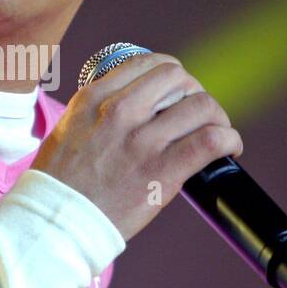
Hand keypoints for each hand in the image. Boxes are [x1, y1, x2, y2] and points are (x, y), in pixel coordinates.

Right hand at [30, 52, 241, 242]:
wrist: (57, 223)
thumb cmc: (61, 183)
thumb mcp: (69, 128)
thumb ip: (99, 110)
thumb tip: (137, 103)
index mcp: (94, 98)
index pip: (149, 64)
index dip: (173, 77)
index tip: (178, 94)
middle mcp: (119, 112)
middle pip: (180, 79)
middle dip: (195, 94)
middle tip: (197, 117)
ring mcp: (141, 141)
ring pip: (202, 106)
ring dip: (217, 118)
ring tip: (217, 134)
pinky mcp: (162, 171)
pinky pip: (211, 140)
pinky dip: (229, 141)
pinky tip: (229, 149)